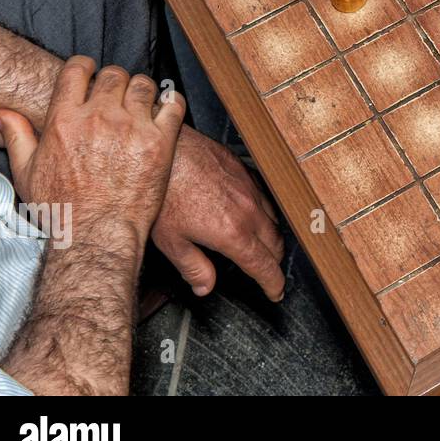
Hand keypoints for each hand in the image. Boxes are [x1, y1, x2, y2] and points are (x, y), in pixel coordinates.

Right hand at [0, 56, 184, 248]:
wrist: (98, 233)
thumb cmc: (63, 208)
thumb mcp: (28, 172)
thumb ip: (17, 136)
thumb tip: (1, 114)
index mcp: (65, 120)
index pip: (77, 69)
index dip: (86, 66)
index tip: (92, 72)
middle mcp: (99, 118)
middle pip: (114, 74)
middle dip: (115, 80)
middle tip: (118, 94)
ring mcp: (132, 128)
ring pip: (144, 85)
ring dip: (142, 90)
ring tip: (141, 103)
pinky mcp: (160, 141)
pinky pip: (173, 104)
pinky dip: (172, 100)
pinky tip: (167, 107)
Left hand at [153, 126, 286, 300]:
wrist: (163, 149)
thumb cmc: (162, 191)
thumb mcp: (170, 240)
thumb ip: (192, 267)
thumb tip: (204, 285)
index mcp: (232, 233)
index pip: (264, 266)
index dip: (273, 284)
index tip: (275, 292)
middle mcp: (248, 210)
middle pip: (276, 244)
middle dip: (274, 262)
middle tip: (266, 272)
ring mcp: (249, 188)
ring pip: (274, 219)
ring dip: (271, 236)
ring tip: (261, 245)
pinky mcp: (244, 170)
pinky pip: (265, 196)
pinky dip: (264, 211)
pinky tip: (250, 213)